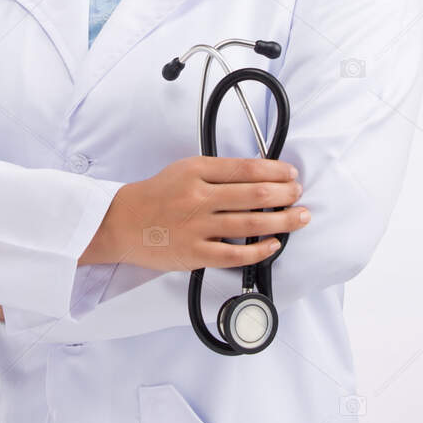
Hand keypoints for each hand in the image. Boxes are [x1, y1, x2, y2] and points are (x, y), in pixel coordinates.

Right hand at [79, 154, 307, 270]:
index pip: (246, 168)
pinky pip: (235, 254)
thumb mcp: (184, 170)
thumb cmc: (156, 196)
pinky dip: (259, 249)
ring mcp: (197, 227)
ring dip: (282, 220)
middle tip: (298, 194)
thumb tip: (258, 174)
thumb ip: (218, 172)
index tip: (290, 173)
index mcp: (196, 171)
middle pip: (254, 194)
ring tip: (300, 216)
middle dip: (285, 193)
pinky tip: (274, 244)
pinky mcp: (195, 253)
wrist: (122, 223)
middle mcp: (198, 197)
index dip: (275, 170)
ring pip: (250, 223)